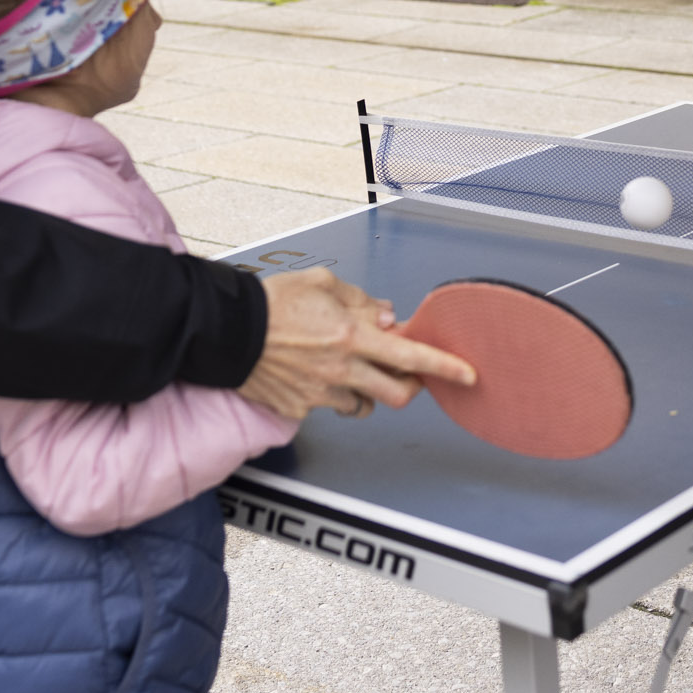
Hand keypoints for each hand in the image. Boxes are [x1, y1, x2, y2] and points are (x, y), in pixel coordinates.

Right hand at [237, 268, 473, 420]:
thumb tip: (385, 316)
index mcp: (351, 336)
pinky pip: (326, 408)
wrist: (226, 331)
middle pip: (397, 394)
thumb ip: (360, 301)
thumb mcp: (321, 283)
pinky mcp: (298, 408)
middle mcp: (340, 370)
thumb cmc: (271, 302)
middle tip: (406, 374)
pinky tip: (313, 375)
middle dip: (410, 387)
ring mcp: (319, 394)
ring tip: (350, 371)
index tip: (467, 374)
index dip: (444, 367)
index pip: (410, 357)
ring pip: (362, 406)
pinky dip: (329, 396)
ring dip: (367, 392)